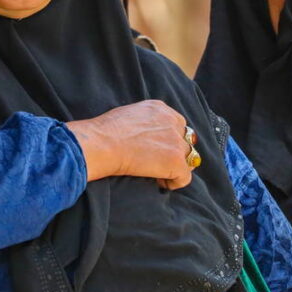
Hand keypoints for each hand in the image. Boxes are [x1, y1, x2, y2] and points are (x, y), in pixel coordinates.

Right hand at [66, 100, 194, 189]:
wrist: (102, 143)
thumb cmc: (105, 131)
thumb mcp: (130, 114)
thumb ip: (144, 121)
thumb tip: (144, 135)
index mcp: (160, 109)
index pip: (178, 124)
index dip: (170, 139)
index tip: (156, 150)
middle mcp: (172, 122)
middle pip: (186, 140)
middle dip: (175, 152)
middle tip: (158, 163)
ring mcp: (176, 142)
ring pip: (189, 158)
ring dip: (176, 167)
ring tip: (158, 174)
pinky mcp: (175, 161)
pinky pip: (185, 177)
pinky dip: (174, 182)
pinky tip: (159, 182)